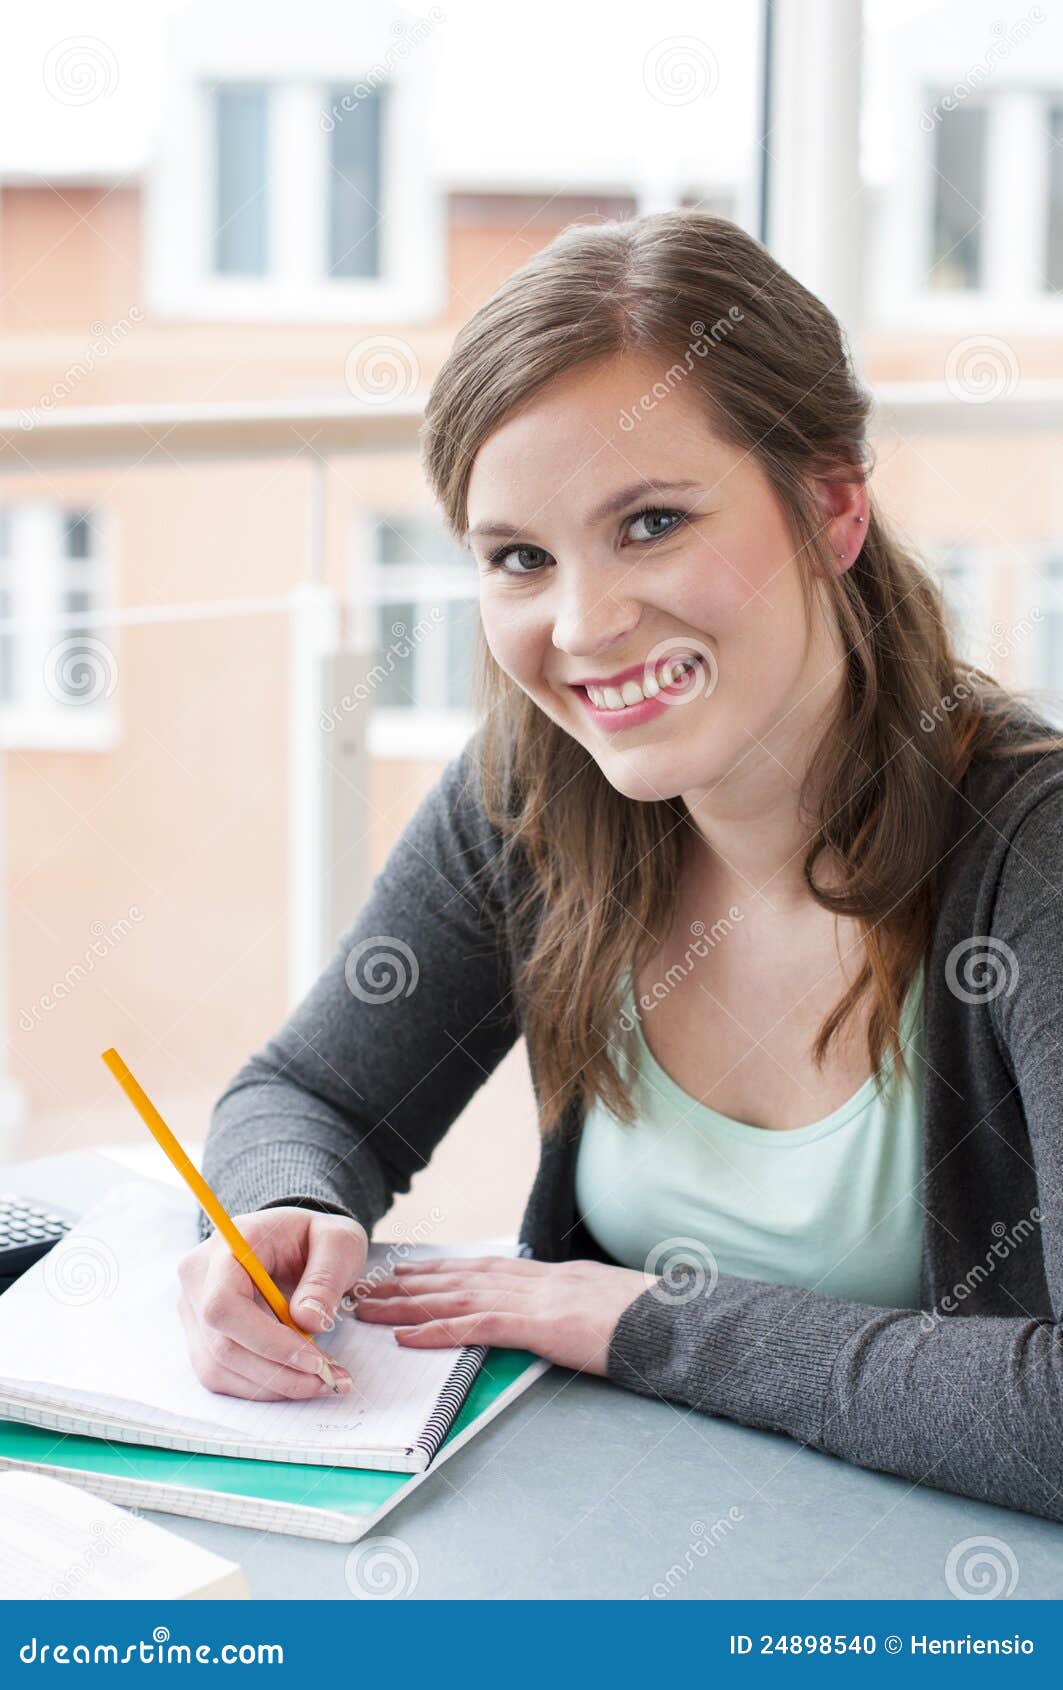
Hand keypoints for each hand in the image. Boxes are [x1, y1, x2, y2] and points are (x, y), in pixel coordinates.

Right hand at [177, 1206, 368, 1399]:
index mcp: (229, 1245)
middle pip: (223, 1345)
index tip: (314, 1360)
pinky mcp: (201, 1336)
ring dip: (274, 1385)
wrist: (293, 1239)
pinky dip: (263, 1385)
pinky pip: (223, 1375)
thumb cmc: (315, 1237)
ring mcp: (194, 1309)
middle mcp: (199, 1278)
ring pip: (221, 1368)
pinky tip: (299, 1379)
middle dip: (279, 1371)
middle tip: (330, 1379)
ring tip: (323, 1380)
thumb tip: (308, 1321)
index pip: (224, 1304)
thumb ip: (326, 1276)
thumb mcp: (338, 1241)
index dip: (266, 1341)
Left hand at [355, 1254, 655, 1375]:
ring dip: (407, 1304)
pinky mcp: (539, 1324)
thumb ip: (564, 1305)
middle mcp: (532, 1279)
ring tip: (370, 1308)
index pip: (478, 1268)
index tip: (402, 1272)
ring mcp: (534, 1299)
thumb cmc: (642, 1319)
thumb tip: (545, 1314)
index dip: (435, 1270)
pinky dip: (439, 1330)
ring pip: (456, 1296)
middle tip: (367, 1286)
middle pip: (456, 1277)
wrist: (672, 1320)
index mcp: (545, 1275)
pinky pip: (478, 1326)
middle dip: (408, 1283)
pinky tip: (408, 1337)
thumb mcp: (597, 1305)